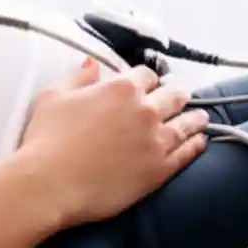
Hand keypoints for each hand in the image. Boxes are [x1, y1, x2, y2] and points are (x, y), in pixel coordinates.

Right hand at [12, 60, 209, 228]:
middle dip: (176, 93)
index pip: (145, 74)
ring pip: (186, 123)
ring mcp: (155, 141)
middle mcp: (145, 110)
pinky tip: (200, 142)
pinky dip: (195, 146)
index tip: (146, 83)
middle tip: (180, 95)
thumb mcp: (54, 96)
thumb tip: (92, 65)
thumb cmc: (46, 138)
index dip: (145, 78)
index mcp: (120, 88)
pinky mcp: (159, 169)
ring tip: (201, 117)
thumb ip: (78, 77)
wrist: (50, 182)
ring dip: (195, 118)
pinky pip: (186, 154)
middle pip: (172, 95)